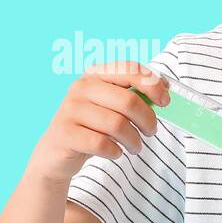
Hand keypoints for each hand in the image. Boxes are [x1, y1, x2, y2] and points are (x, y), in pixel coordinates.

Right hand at [27, 61, 169, 184]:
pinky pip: (102, 144)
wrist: (56, 153)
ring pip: (117, 125)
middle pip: (128, 101)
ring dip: (134, 141)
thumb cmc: (91, 127)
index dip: (153, 85)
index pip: (130, 69)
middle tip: (151, 132)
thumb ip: (134, 95)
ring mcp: (70, 110)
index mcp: (95, 74)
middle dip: (147, 120)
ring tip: (135, 147)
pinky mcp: (65, 133)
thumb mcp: (111, 107)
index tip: (165, 102)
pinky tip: (115, 152)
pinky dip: (116, 151)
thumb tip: (165, 87)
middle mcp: (81, 87)